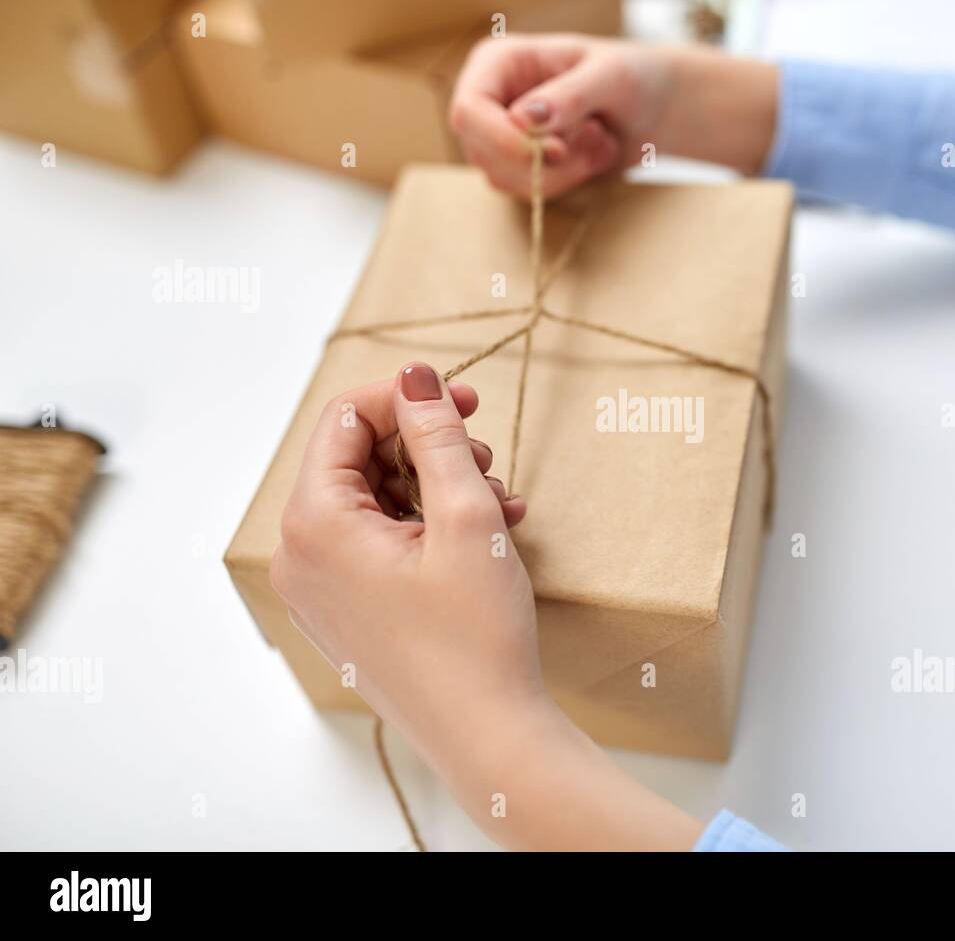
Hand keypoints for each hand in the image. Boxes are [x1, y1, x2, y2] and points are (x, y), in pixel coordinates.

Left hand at [271, 362, 703, 849]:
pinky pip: (380, 544)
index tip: (466, 401)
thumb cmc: (475, 635)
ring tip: (496, 505)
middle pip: (358, 461)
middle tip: (485, 459)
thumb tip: (416, 375)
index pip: (345, 420)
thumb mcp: (465, 517)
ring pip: (375, 502)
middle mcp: (302, 556)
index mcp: (315, 525)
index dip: (407, 398)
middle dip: (426, 448)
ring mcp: (322, 590)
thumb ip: (437, 435)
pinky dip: (429, 528)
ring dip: (436, 488)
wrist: (488, 736)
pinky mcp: (349, 612)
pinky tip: (486, 534)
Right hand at [449, 35, 778, 198]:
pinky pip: (526, 193)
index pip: (468, 110)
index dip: (503, 141)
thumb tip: (524, 120)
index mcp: (499, 62)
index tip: (555, 151)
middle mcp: (490, 99)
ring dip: (562, 172)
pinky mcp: (518, 166)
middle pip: (481, 152)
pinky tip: (592, 154)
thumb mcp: (610, 77)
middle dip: (542, 162)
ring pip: (504, 179)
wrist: (654, 107)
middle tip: (592, 139)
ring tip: (598, 139)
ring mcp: (500, 136)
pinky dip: (567, 181)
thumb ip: (568, 96)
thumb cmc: (634, 77)